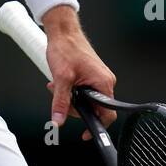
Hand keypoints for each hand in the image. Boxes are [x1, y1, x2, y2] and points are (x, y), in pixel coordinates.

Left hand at [42, 12, 117, 141]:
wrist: (63, 32)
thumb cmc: (66, 48)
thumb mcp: (61, 78)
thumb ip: (60, 101)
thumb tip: (58, 119)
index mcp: (103, 82)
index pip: (107, 113)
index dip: (95, 124)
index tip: (85, 132)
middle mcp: (104, 81)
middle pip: (94, 107)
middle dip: (74, 106)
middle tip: (61, 98)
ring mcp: (98, 78)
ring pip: (86, 99)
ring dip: (70, 97)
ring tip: (58, 86)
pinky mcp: (91, 75)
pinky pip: (84, 90)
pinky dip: (71, 90)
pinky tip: (61, 82)